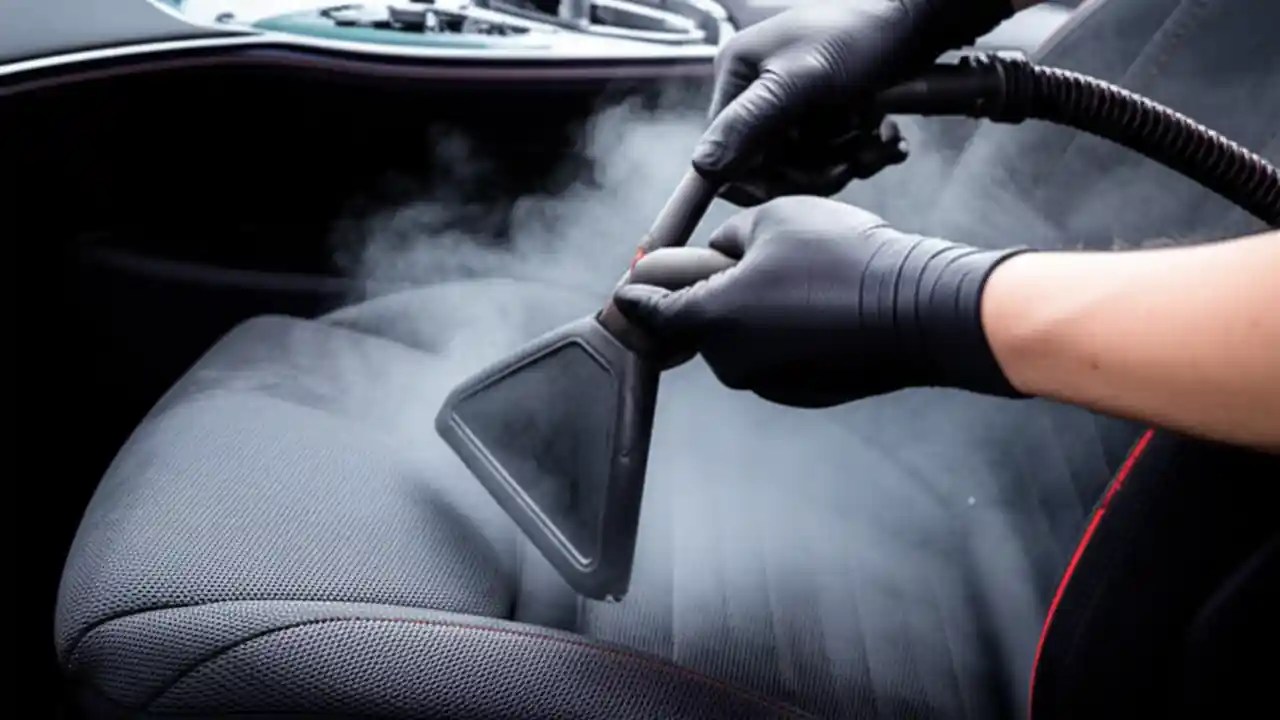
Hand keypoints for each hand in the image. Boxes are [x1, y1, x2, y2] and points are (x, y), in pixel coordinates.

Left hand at [613, 197, 1026, 406]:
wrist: (918, 307)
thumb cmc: (843, 257)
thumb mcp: (772, 219)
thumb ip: (724, 240)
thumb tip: (717, 257)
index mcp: (710, 318)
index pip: (651, 310)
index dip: (637, 293)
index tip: (626, 289)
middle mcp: (731, 362)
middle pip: (699, 323)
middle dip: (713, 292)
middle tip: (754, 258)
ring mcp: (767, 383)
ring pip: (741, 339)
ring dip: (753, 311)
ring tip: (805, 278)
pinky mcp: (800, 393)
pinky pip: (775, 356)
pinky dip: (785, 334)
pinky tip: (824, 307)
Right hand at [697, 0, 1013, 202]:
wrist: (916, 21)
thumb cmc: (860, 38)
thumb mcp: (803, 80)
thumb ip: (751, 121)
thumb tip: (702, 165)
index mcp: (738, 74)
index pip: (723, 149)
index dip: (754, 178)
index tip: (791, 186)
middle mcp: (757, 91)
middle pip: (767, 164)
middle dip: (813, 168)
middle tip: (851, 159)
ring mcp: (791, 104)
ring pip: (802, 165)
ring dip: (845, 159)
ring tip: (877, 136)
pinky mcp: (822, 115)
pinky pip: (829, 155)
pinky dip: (861, 151)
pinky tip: (885, 136)